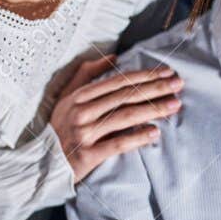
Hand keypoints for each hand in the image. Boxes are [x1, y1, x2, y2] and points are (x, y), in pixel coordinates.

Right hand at [50, 56, 182, 182]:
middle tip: (179, 85)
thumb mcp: (66, 97)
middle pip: (125, 97)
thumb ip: (87, 75)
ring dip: (152, 110)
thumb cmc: (59, 129)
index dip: (144, 76)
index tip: (166, 73)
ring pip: (124, 117)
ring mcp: (84, 133)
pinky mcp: (87, 155)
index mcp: (80, 96)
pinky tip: (155, 133)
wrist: (42, 163)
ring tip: (174, 106)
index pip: (118, 82)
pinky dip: (137, 138)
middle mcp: (82, 112)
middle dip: (155, 89)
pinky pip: (117, 144)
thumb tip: (114, 56)